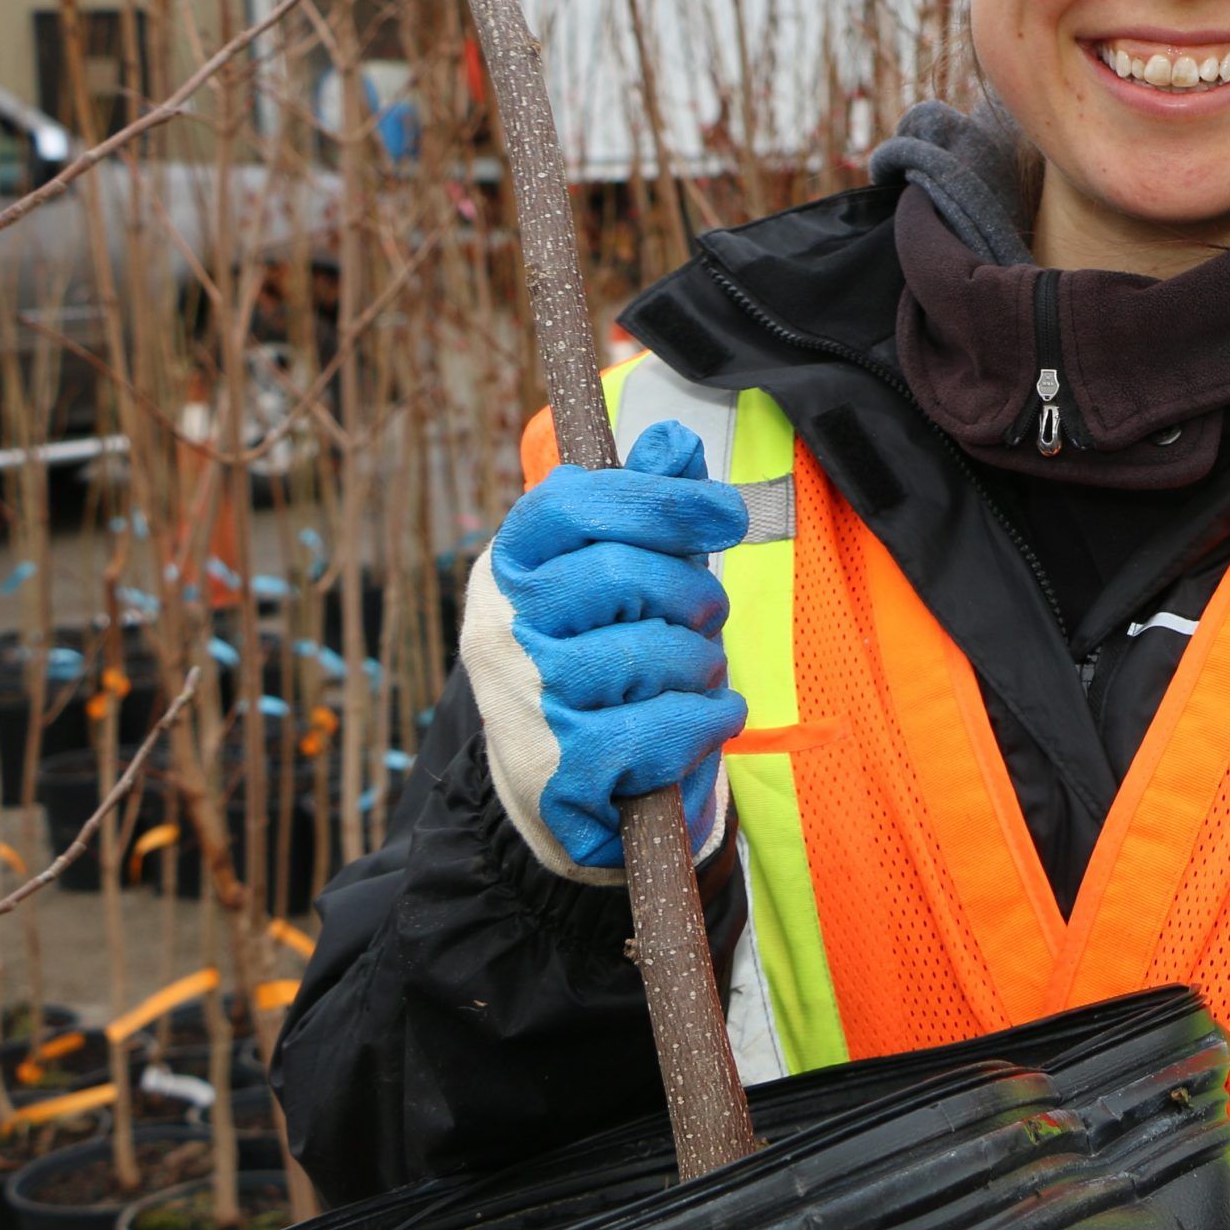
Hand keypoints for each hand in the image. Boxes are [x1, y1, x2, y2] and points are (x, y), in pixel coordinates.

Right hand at [462, 419, 750, 881]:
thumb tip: (674, 440)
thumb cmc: (606, 660)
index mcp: (510, 565)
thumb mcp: (624, 574)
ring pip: (651, 652)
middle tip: (705, 619)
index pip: (575, 500)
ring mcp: (524, 702)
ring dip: (701, 665)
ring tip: (694, 676)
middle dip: (693, 596)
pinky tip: (709, 719)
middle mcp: (501, 627)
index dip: (662, 499)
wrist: (565, 790)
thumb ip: (649, 506)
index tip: (728, 514)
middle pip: (624, 574)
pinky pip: (663, 726)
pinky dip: (707, 720)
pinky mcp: (561, 770)